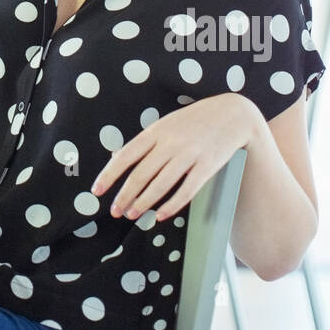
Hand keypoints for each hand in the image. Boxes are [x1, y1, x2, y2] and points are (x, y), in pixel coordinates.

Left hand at [90, 93, 257, 223]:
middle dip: (125, 195)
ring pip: (161, 185)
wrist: (232, 114)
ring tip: (133, 215)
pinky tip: (162, 216)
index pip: (125, 156)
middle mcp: (170, 143)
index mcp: (156, 131)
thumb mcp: (166, 124)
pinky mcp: (207, 166)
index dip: (109, 175)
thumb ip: (145, 142)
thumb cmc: (194, 121)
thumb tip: (116, 157)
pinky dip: (172, 205)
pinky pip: (186, 190)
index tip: (97, 191)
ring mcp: (189, 154)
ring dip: (144, 203)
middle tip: (115, 211)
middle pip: (141, 174)